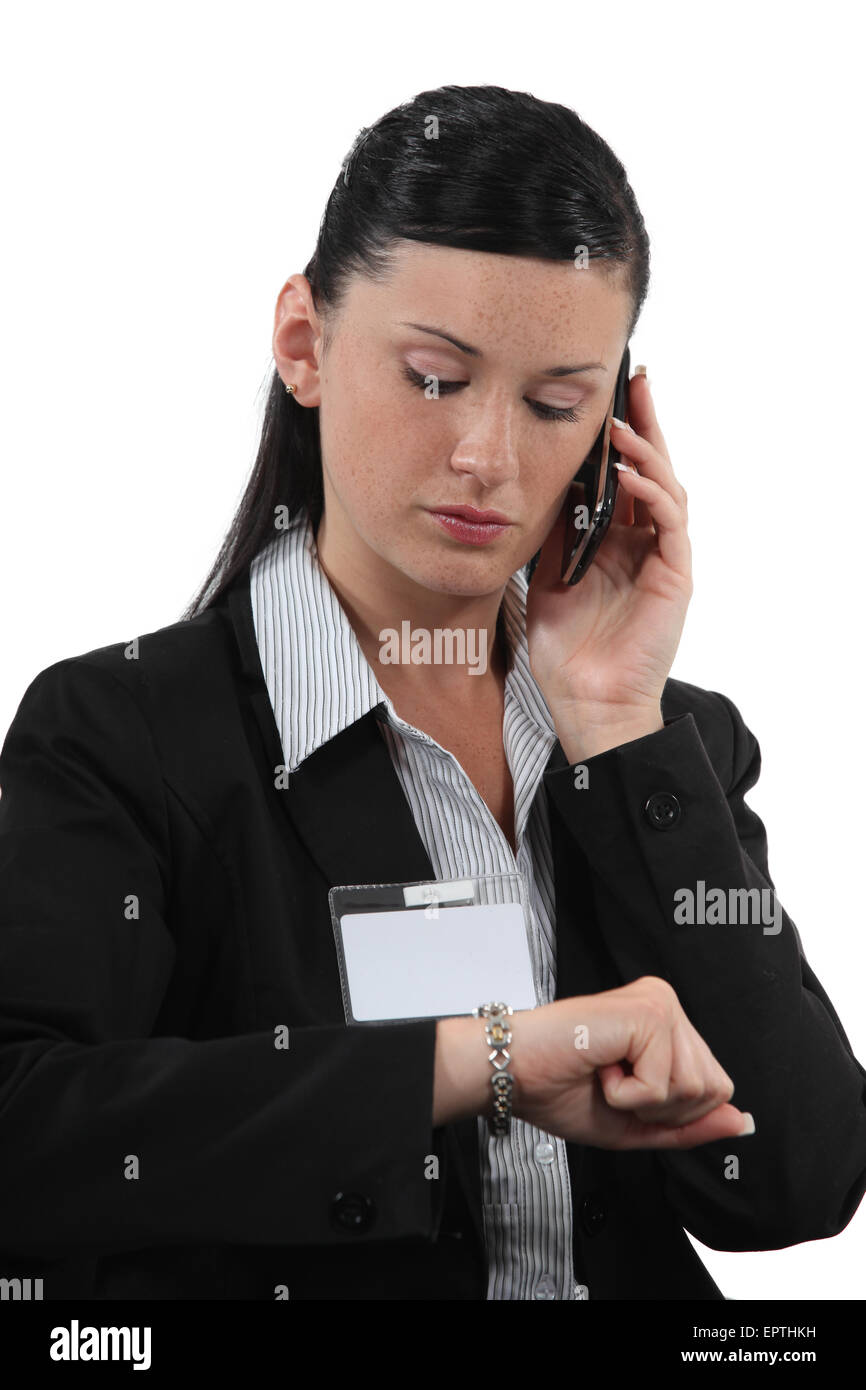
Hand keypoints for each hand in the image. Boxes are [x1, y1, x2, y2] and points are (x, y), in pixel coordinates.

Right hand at [509, 977, 753, 1149]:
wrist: (511, 1072)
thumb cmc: (558, 1087)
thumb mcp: (636, 1121)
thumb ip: (691, 1124)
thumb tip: (742, 1122)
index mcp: (666, 1023)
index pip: (715, 1086)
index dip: (672, 1111)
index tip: (624, 1089)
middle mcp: (667, 1005)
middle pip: (713, 1089)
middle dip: (663, 1109)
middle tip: (614, 1082)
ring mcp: (660, 1004)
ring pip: (693, 1089)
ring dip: (643, 1101)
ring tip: (606, 1072)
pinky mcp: (649, 1013)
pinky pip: (663, 1084)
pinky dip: (627, 1094)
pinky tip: (600, 1067)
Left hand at [525, 371, 691, 746]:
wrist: (586, 701)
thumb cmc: (567, 650)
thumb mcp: (548, 577)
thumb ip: (552, 534)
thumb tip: (539, 485)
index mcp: (616, 542)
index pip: (622, 478)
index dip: (618, 439)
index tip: (607, 398)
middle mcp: (645, 544)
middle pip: (652, 471)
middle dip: (645, 426)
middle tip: (635, 382)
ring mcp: (664, 559)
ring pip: (666, 489)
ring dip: (646, 454)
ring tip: (620, 427)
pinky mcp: (676, 577)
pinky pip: (671, 525)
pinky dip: (652, 495)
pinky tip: (631, 476)